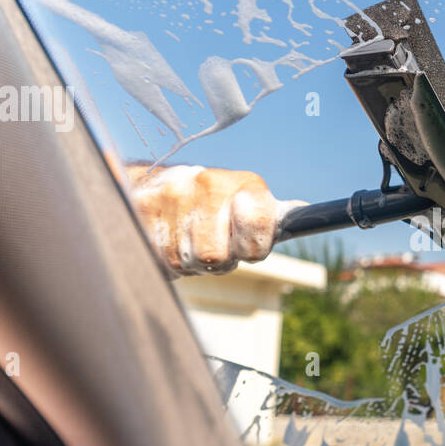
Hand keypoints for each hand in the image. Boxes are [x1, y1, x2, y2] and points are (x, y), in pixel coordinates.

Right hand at [125, 164, 303, 274]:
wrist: (152, 183)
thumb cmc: (213, 204)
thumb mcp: (247, 202)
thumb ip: (271, 215)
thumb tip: (305, 215)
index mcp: (242, 184)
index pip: (259, 226)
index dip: (254, 248)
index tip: (248, 246)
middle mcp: (206, 183)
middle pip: (217, 258)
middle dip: (217, 262)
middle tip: (212, 244)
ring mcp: (170, 196)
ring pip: (187, 262)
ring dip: (189, 262)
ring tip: (188, 238)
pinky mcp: (139, 210)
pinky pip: (158, 259)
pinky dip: (164, 259)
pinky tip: (167, 239)